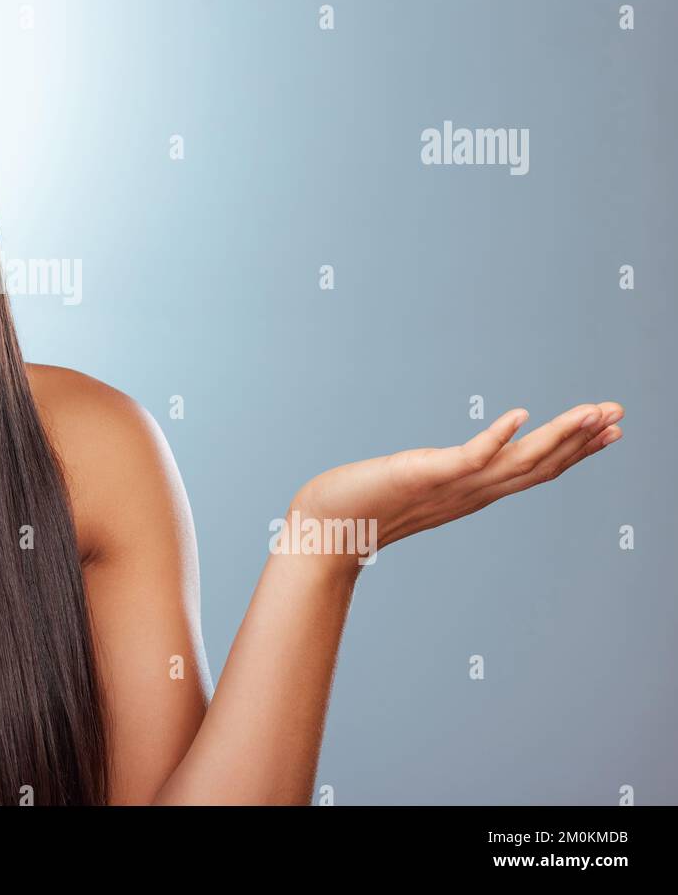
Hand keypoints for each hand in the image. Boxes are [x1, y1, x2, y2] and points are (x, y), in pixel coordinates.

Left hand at [290, 401, 624, 565]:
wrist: (323, 530)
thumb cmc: (359, 507)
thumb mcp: (414, 487)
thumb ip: (437, 477)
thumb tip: (449, 466)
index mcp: (470, 492)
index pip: (533, 470)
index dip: (574, 451)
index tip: (608, 430)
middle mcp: (469, 492)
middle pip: (539, 466)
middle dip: (582, 440)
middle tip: (621, 415)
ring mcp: (450, 485)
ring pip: (517, 461)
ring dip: (558, 436)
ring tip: (593, 411)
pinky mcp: (424, 474)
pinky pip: (468, 456)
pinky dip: (496, 436)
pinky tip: (521, 414)